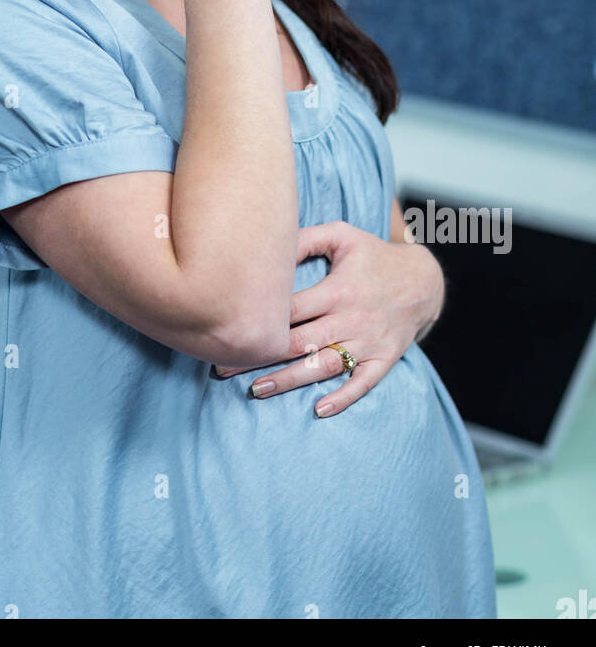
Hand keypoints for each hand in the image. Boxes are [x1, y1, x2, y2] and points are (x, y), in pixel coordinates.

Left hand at [213, 220, 444, 416]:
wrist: (423, 281)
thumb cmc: (373, 255)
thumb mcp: (342, 236)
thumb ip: (305, 239)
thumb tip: (267, 247)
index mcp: (338, 289)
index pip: (291, 309)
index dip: (260, 320)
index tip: (228, 329)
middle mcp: (351, 318)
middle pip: (300, 342)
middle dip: (261, 357)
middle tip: (223, 369)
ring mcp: (368, 341)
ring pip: (324, 366)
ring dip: (290, 380)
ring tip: (257, 390)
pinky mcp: (383, 360)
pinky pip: (363, 383)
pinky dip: (343, 398)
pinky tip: (318, 410)